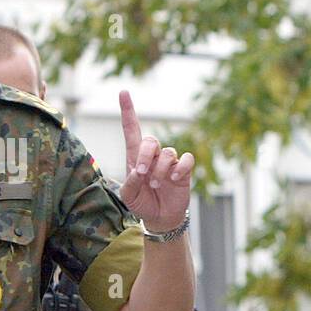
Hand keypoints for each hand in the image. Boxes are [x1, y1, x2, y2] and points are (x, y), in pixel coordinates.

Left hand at [117, 90, 193, 232]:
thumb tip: (140, 171)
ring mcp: (170, 162)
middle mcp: (153, 155)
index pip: (132, 129)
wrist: (160, 218)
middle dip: (145, 155)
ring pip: (168, 153)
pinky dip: (180, 168)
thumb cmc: (142, 203)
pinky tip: (174, 179)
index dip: (128, 111)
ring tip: (156, 185)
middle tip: (142, 173)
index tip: (123, 92)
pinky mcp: (184, 170)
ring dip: (160, 170)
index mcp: (135, 157)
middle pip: (150, 140)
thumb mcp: (128, 196)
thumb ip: (130, 182)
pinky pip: (186, 159)